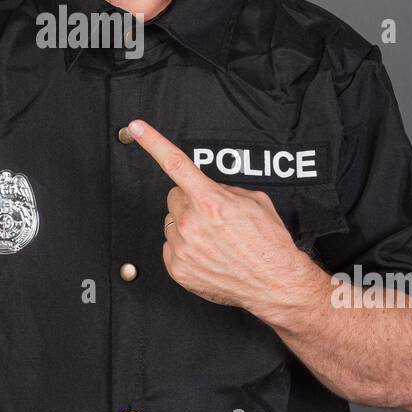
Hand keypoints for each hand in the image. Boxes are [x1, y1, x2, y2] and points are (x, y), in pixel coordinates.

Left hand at [127, 118, 304, 311]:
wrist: (274, 283)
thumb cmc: (268, 244)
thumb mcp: (254, 202)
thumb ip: (224, 190)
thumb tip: (209, 189)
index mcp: (210, 201)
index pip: (175, 163)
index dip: (152, 142)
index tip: (136, 128)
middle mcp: (191, 223)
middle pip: (175, 197)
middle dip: (190, 201)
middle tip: (213, 216)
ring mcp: (182, 247)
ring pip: (173, 223)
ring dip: (188, 226)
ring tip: (214, 240)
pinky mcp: (177, 268)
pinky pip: (171, 246)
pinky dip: (185, 248)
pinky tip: (206, 254)